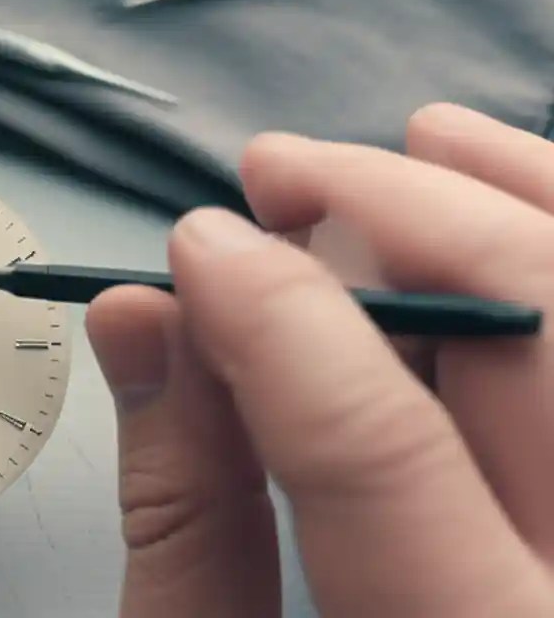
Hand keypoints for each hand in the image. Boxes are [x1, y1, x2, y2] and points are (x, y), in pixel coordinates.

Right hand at [86, 103, 553, 615]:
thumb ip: (181, 510)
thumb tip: (144, 327)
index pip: (383, 450)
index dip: (276, 315)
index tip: (196, 247)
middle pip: (553, 349)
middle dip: (412, 224)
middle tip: (282, 178)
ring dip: (529, 209)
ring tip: (413, 148)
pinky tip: (514, 203)